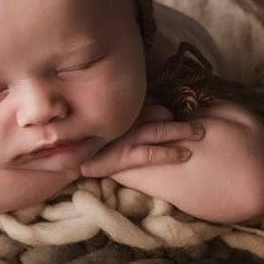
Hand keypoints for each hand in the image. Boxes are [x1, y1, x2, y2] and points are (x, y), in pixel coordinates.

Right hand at [80, 104, 204, 178]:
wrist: (62, 159)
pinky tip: (184, 154)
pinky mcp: (123, 157)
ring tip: (200, 133)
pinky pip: (151, 153)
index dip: (166, 108)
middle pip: (158, 113)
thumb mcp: (100, 120)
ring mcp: (123, 137)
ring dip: (182, 131)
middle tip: (201, 123)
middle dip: (179, 118)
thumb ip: (119, 112)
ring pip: (159, 130)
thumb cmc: (81, 140)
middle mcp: (122, 119)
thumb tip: (148, 106)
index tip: (179, 114)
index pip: (150, 103)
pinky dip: (170, 153)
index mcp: (119, 108)